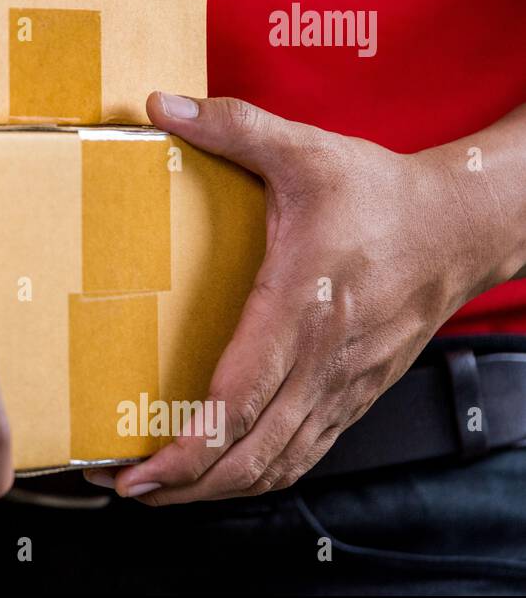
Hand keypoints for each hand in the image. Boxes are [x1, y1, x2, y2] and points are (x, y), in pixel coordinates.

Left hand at [93, 91, 520, 504]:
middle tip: (133, 492)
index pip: (238, 400)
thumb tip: (161, 104)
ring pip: (281, 464)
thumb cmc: (381, 193)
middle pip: (254, 454)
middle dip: (188, 485)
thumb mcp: (305, 150)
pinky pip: (307, 452)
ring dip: (221, 489)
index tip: (142, 469)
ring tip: (167, 493)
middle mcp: (323, 361)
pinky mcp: (356, 392)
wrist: (463, 224)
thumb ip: (233, 128)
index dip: (188, 448)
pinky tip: (228, 475)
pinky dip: (262, 473)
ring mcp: (344, 384)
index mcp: (301, 308)